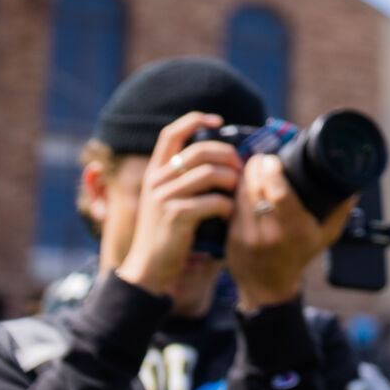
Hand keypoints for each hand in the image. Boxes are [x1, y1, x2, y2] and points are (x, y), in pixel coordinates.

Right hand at [115, 113, 243, 296]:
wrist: (148, 269)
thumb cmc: (168, 234)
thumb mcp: (168, 200)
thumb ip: (186, 178)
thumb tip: (225, 159)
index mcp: (154, 173)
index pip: (170, 134)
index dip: (194, 120)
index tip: (218, 120)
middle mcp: (156, 181)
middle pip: (200, 151)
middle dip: (227, 155)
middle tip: (241, 168)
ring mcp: (164, 198)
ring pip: (210, 174)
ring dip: (232, 181)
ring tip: (237, 191)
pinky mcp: (175, 216)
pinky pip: (213, 201)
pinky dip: (227, 206)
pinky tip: (229, 214)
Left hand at [225, 153, 354, 310]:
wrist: (268, 287)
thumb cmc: (299, 257)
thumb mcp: (326, 236)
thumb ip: (341, 211)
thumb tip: (354, 187)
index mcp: (297, 229)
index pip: (279, 193)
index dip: (272, 171)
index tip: (273, 159)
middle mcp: (272, 233)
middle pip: (257, 190)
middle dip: (256, 168)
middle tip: (261, 158)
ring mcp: (250, 236)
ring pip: (242, 196)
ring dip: (244, 177)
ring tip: (251, 167)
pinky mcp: (234, 238)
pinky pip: (233, 207)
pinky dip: (236, 192)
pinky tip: (242, 184)